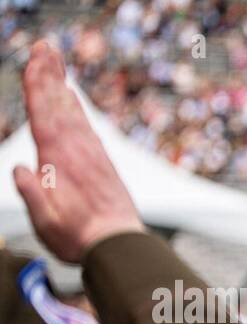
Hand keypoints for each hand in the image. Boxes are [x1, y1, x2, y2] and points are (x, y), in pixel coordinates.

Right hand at [13, 41, 143, 263]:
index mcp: (58, 158)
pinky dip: (77, 110)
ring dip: (63, 87)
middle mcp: (77, 150)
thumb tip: (20, 169)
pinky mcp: (101, 164)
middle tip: (47, 48)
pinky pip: (87, 128)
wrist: (119, 246)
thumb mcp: (46, 221)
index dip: (38, 84)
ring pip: (74, 113)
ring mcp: (91, 155)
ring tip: (56, 65)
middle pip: (59, 104)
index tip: (35, 60)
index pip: (44, 113)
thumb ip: (31, 194)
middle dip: (50, 75)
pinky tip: (73, 102)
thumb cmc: (78, 237)